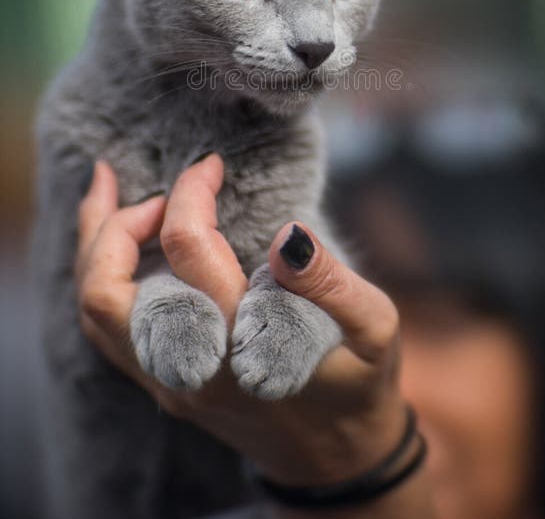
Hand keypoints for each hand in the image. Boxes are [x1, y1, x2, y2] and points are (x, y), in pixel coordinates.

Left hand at [77, 155, 433, 515]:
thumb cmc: (359, 383)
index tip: (212, 164)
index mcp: (242, 342)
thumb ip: (331, 282)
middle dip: (115, 222)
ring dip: (94, 244)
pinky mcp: (163, 384)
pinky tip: (116, 240)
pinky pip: (105, 327)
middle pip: (107, 288)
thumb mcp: (373, 329)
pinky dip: (99, 273)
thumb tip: (286, 234)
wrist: (334, 458)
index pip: (188, 247)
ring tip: (108, 192)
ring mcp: (169, 380)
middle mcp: (191, 365)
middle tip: (156, 188)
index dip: (193, 191)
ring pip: (94, 309)